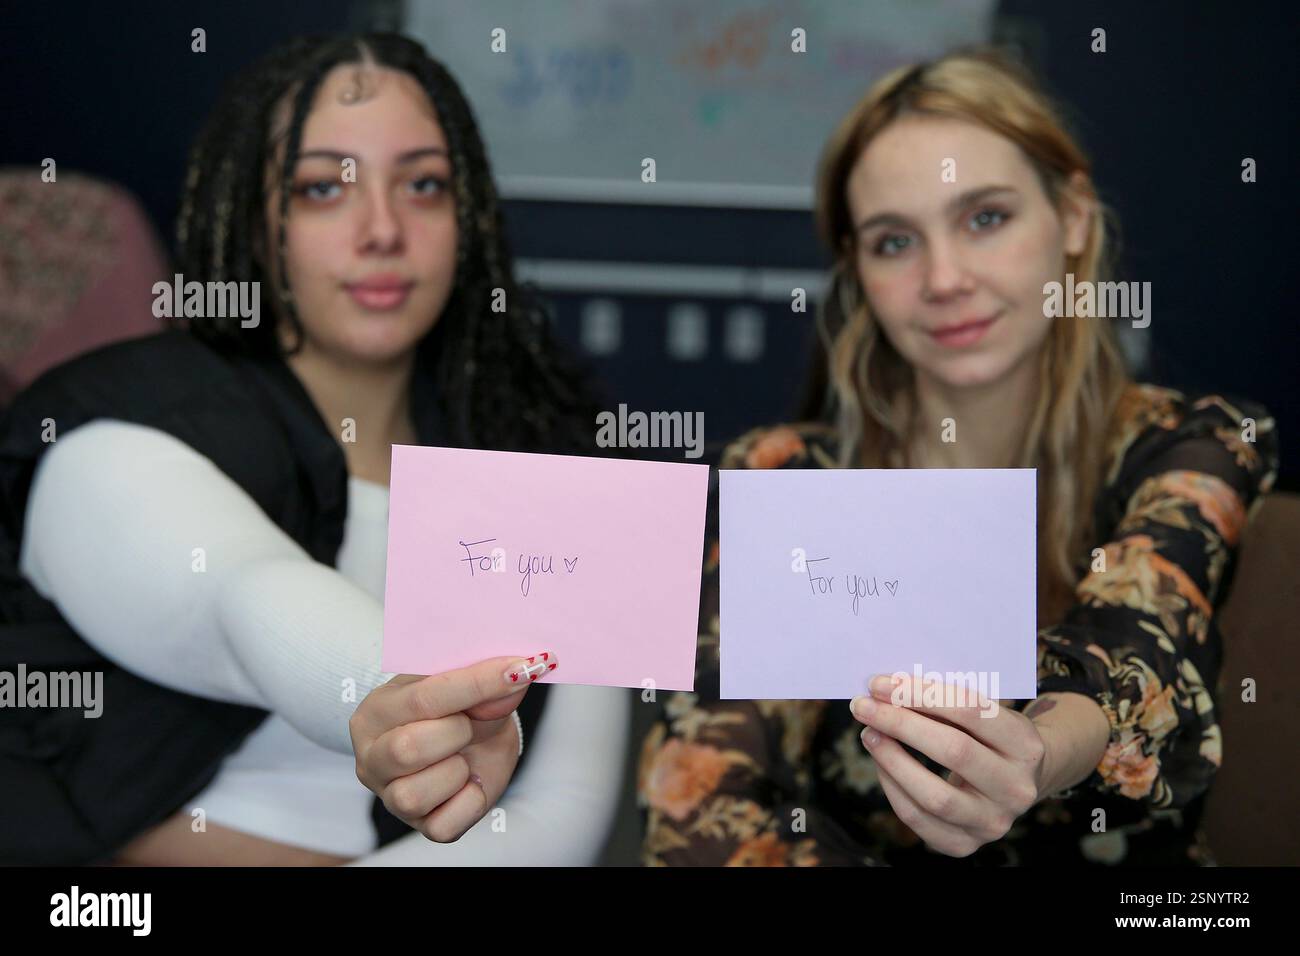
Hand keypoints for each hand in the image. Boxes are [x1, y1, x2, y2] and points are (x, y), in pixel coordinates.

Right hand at [349, 652, 557, 841]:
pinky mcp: (420, 826)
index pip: (422, 698)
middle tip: (469, 725)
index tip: (515, 669)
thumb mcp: (473, 687)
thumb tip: (517, 676)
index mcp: (377, 710)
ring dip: (457, 771)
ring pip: (413, 796)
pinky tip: (470, 782)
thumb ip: (487, 684)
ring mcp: (390, 796)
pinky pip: (442, 826)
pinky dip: (468, 803)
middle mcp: (372, 756)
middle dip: (456, 733)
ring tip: (463, 756)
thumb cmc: (465, 709)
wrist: (479, 741)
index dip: (473, 684)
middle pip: (407, 749)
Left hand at [849, 673, 1047, 857]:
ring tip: (869, 733)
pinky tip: (880, 762)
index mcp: (1026, 746)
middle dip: (900, 723)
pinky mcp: (966, 844)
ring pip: (933, 795)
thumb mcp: (985, 713)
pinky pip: (918, 819)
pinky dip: (892, 787)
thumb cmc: (989, 738)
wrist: (1016, 784)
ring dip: (891, 759)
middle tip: (863, 706)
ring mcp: (993, 822)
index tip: (880, 683)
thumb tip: (886, 690)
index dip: (921, 694)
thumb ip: (944, 701)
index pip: (971, 711)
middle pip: (953, 751)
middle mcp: (1016, 788)